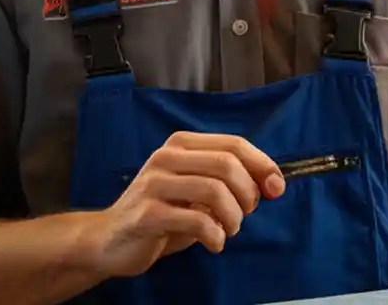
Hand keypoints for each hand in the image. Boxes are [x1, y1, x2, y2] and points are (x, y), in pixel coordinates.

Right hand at [81, 132, 285, 277]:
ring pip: (214, 191)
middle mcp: (166, 157)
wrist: (111, 238)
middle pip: (227, 164)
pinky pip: (197, 221)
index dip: (262, 165)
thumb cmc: (164, 212)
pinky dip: (216, 235)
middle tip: (246, 213)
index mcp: (182, 144)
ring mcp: (154, 184)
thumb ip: (231, 181)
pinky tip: (214, 243)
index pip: (234, 144)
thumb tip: (275, 183)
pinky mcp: (148, 214)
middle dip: (248, 192)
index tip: (276, 188)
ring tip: (229, 229)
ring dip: (233, 217)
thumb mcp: (198, 190)